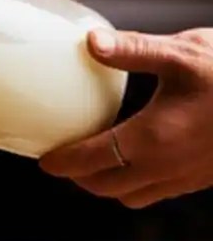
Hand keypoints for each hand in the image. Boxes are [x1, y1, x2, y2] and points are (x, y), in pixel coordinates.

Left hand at [40, 28, 212, 207]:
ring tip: (99, 160)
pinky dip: (140, 184)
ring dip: (110, 185)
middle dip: (80, 178)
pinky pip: (161, 192)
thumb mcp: (184, 53)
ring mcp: (189, 178)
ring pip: (133, 198)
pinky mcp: (207, 178)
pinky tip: (142, 157)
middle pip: (105, 188)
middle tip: (66, 159)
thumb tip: (91, 43)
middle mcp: (167, 168)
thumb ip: (133, 50)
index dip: (61, 163)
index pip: (89, 161)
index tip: (44, 159)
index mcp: (152, 139)